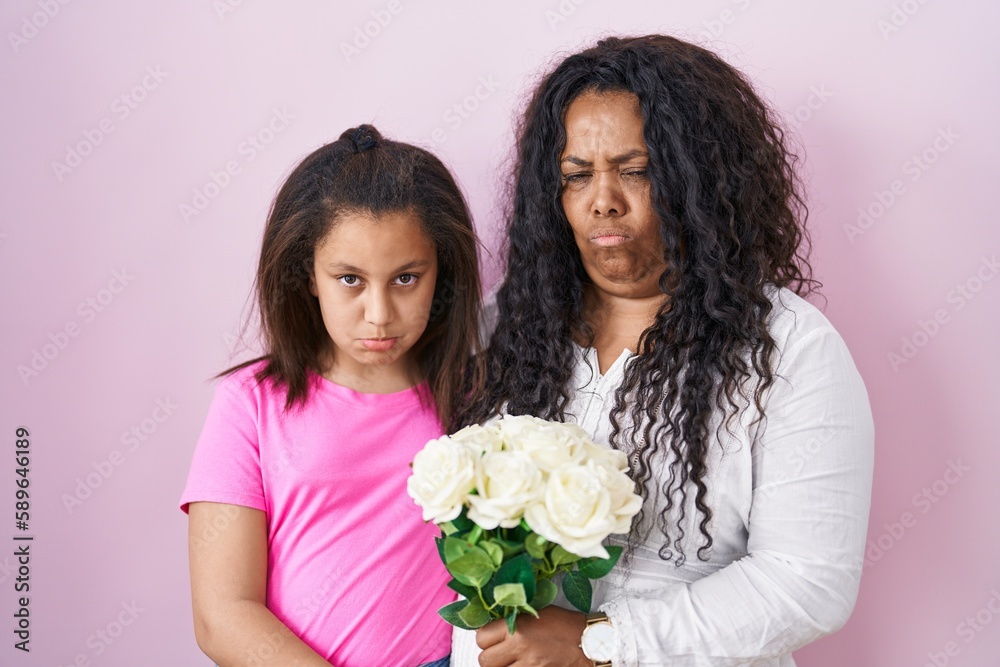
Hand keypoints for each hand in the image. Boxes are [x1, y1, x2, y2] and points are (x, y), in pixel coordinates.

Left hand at [475, 605, 591, 666]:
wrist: (589, 642)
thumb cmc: (564, 625)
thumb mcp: (536, 614)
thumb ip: (513, 622)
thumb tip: (493, 629)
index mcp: (517, 628)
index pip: (481, 638)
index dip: (486, 639)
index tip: (493, 639)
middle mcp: (520, 648)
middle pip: (485, 660)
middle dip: (491, 657)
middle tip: (502, 654)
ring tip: (512, 662)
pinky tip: (523, 666)